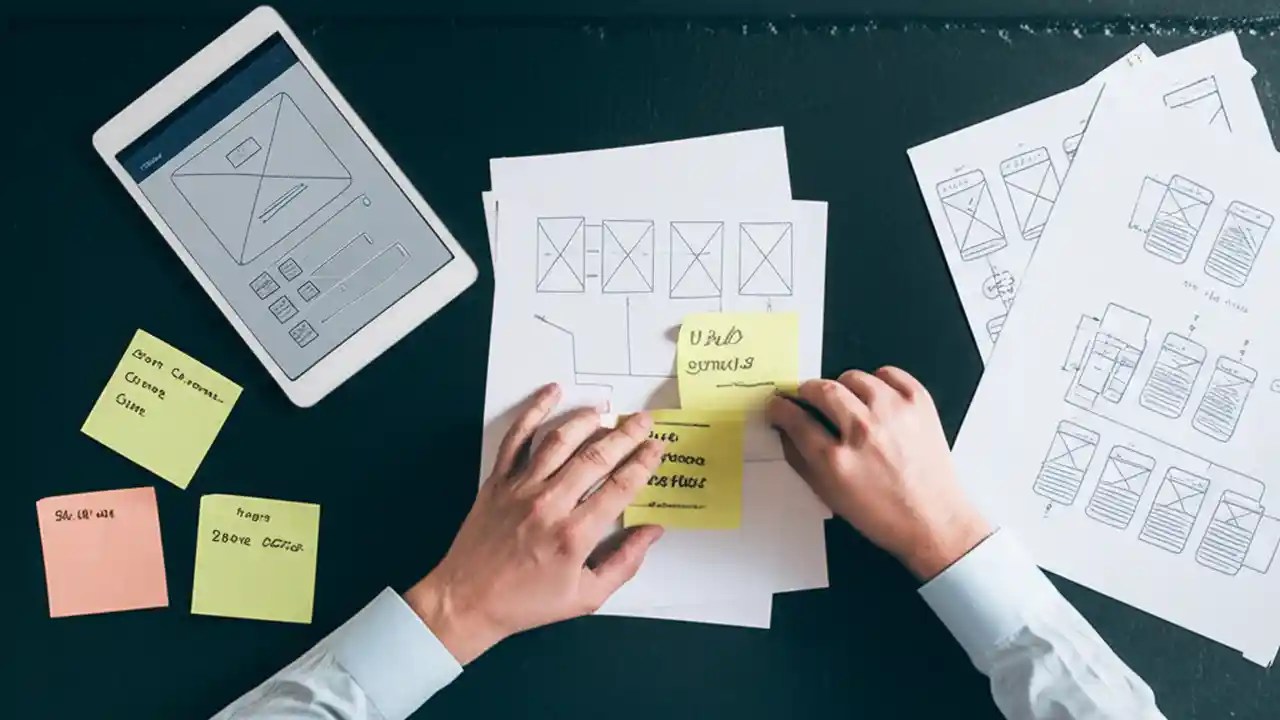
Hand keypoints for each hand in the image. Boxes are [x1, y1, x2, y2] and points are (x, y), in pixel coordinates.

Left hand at [404, 383, 664, 663]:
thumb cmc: (528, 602)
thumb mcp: (586, 597)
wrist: (467, 600)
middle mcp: (549, 504)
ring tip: (606, 409)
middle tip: (644, 420)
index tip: (657, 447)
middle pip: (595, 457)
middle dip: (625, 434)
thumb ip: (624, 563)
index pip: (619, 487)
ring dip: (586, 420)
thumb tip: (653, 531)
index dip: (643, 463)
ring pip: (559, 441)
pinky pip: (517, 439)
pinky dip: (534, 412)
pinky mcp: (497, 481)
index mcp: (574, 535)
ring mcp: (520, 488)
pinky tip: (551, 393)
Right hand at [767, 367, 990, 580]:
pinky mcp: (919, 404)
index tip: (779, 404)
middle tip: (808, 400)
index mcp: (837, 460)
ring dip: (843, 387)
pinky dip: (877, 382)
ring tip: (848, 404)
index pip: (796, 419)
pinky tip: (876, 400)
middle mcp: (864, 431)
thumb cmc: (884, 514)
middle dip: (807, 392)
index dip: (781, 408)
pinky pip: (888, 373)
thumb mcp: (829, 494)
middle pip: (821, 390)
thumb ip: (800, 458)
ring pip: (852, 377)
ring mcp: (894, 413)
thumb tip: (785, 429)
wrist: (933, 520)